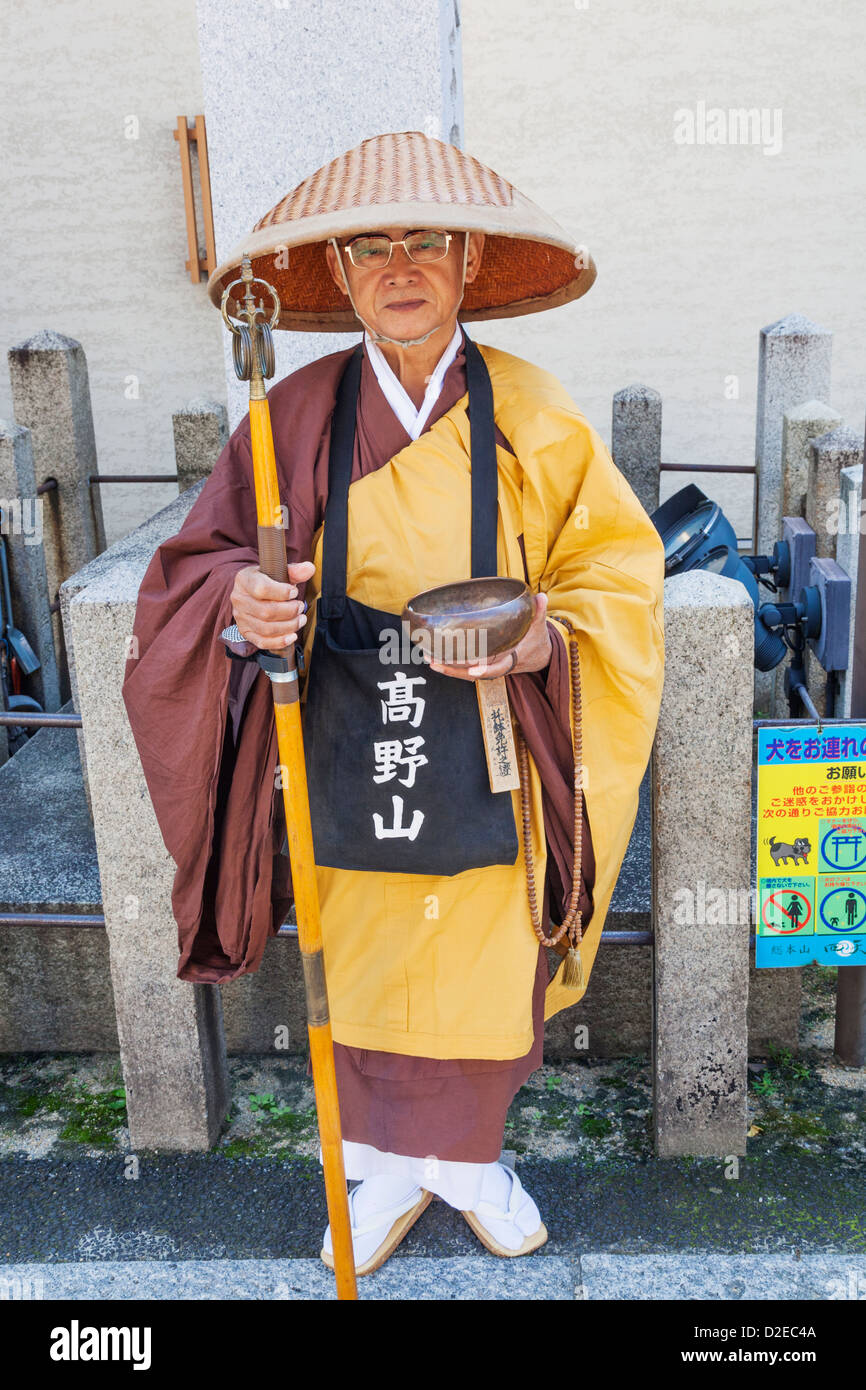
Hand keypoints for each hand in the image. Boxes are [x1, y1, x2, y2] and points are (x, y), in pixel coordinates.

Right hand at [230, 559, 314, 649]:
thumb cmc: (266, 580)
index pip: (261, 589)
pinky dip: (279, 641)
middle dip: (289, 611)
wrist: (251, 591)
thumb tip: (309, 568)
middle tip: (300, 607)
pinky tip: (292, 636)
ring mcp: (241, 617)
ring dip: (288, 626)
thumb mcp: (277, 571)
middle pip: (265, 611)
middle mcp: (239, 599)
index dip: (282, 593)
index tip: (294, 592)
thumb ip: (294, 571)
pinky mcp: (245, 631)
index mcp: (244, 580)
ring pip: (265, 628)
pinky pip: (262, 642)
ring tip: (300, 619)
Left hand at [425, 591, 551, 680]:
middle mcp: (497, 665)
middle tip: (436, 662)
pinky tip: (434, 658)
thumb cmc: (536, 638)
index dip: (486, 670)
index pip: (498, 668)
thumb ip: (538, 611)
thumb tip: (541, 597)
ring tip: (429, 659)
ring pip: (466, 672)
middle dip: (455, 669)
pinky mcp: (482, 664)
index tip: (472, 670)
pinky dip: (450, 665)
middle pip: (474, 673)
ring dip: (447, 668)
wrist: (538, 655)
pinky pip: (464, 668)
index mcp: (511, 658)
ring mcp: (488, 666)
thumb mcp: (539, 625)